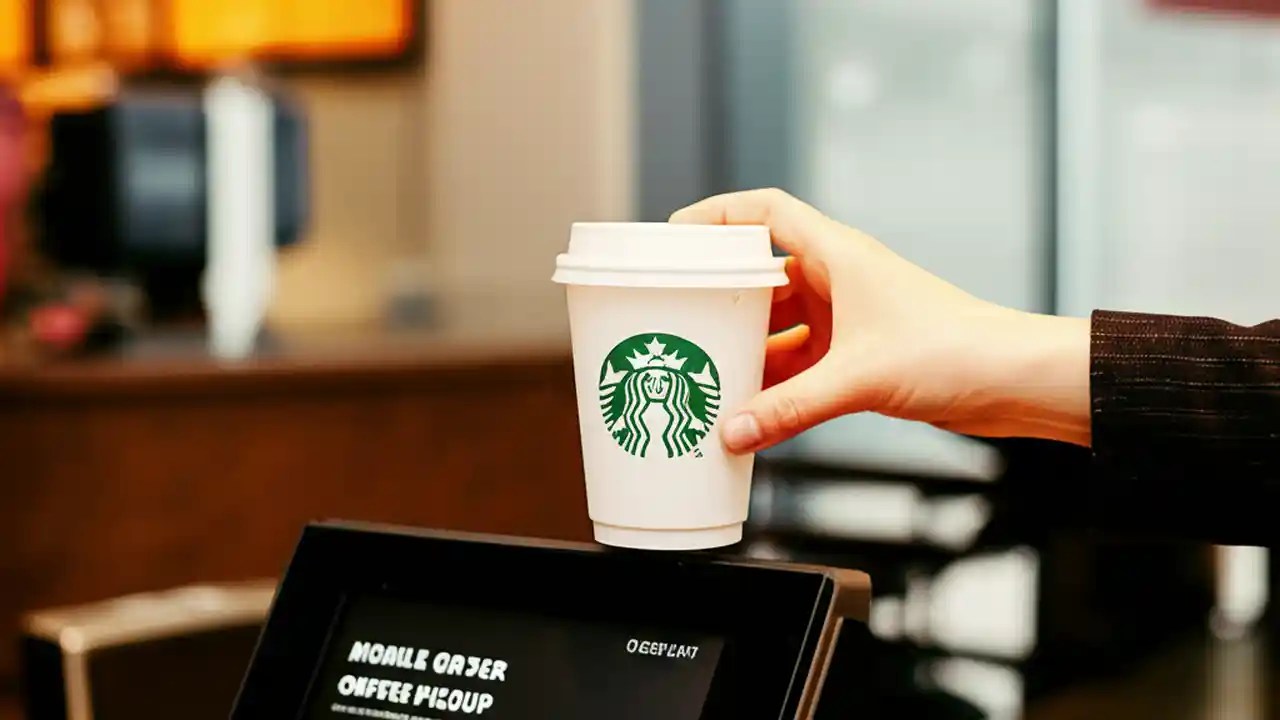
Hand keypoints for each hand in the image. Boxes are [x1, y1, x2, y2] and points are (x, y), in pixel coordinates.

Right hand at [669, 189, 1090, 452]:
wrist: (1014, 381)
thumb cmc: (957, 350)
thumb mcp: (859, 378)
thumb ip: (791, 408)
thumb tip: (734, 432)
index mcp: (839, 256)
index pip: (765, 211)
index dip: (717, 216)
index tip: (675, 237)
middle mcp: (840, 280)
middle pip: (762, 274)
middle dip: (721, 298)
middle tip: (679, 320)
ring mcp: (849, 317)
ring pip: (779, 325)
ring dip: (747, 348)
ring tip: (707, 373)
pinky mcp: (860, 354)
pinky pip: (800, 362)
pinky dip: (775, 382)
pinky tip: (751, 409)